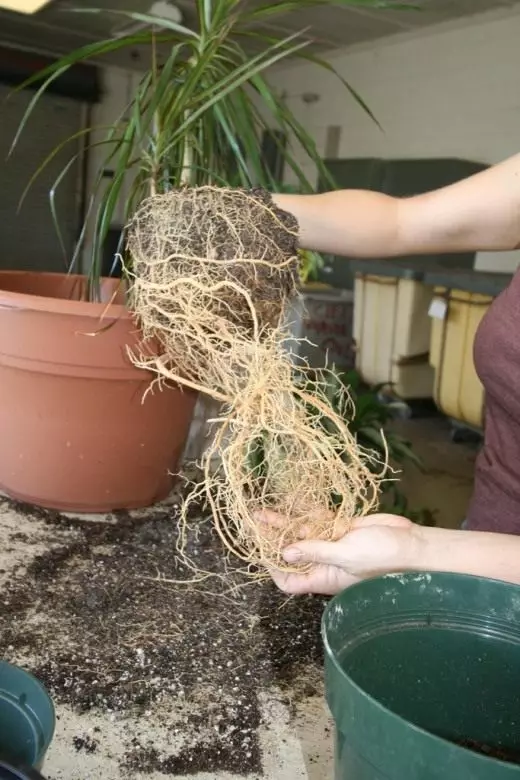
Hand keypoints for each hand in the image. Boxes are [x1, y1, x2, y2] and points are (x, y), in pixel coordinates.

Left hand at [267, 513, 421, 595]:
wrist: (412, 545)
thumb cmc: (382, 559)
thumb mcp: (346, 556)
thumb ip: (316, 552)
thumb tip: (285, 553)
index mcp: (323, 578)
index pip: (289, 581)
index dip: (274, 568)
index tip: (260, 551)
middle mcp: (324, 562)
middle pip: (291, 552)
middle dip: (273, 538)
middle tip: (255, 522)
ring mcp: (333, 544)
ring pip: (303, 533)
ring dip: (285, 522)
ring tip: (264, 510)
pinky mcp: (343, 527)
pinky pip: (320, 519)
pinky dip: (306, 510)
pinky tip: (290, 500)